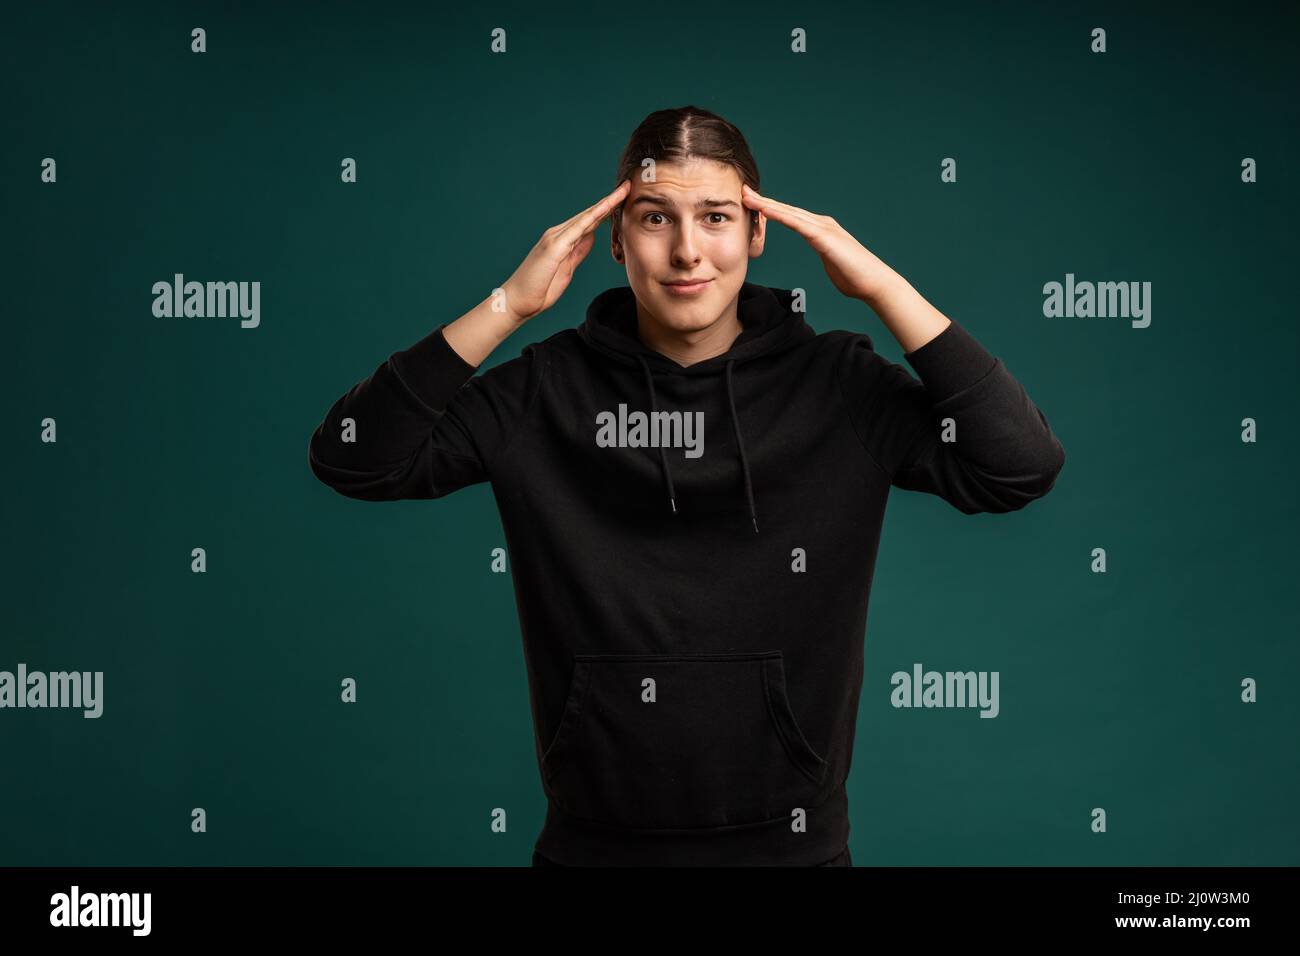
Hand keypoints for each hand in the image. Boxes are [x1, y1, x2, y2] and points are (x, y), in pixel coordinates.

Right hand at [500, 179, 631, 321]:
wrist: (517, 301)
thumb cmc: (540, 288)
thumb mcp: (567, 269)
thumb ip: (578, 252)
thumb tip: (591, 238)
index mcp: (563, 240)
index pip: (589, 221)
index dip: (607, 210)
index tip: (623, 199)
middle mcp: (558, 234)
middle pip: (589, 214)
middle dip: (610, 201)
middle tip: (628, 186)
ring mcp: (555, 239)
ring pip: (585, 217)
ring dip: (604, 204)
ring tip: (621, 192)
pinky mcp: (553, 248)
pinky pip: (576, 230)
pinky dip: (591, 219)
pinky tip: (604, 210)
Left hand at [741, 183, 892, 302]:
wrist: (875, 283)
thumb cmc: (855, 276)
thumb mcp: (833, 263)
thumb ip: (826, 256)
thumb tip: (825, 258)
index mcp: (821, 230)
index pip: (790, 216)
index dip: (770, 208)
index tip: (751, 203)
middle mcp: (822, 224)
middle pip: (787, 210)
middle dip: (763, 200)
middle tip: (742, 190)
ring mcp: (824, 228)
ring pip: (790, 213)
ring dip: (767, 204)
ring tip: (747, 196)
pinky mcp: (825, 238)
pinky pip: (798, 224)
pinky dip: (780, 215)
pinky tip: (766, 209)